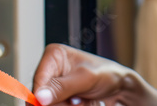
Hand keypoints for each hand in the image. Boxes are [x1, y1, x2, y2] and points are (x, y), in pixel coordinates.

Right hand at [32, 43, 156, 105]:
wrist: (119, 86)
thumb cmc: (106, 73)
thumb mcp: (85, 79)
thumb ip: (62, 87)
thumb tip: (40, 97)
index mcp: (54, 55)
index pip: (38, 78)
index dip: (41, 95)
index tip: (47, 103)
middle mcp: (51, 69)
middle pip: (41, 94)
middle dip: (59, 101)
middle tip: (76, 99)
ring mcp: (55, 84)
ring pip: (49, 103)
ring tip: (80, 99)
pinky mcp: (59, 96)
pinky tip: (79, 102)